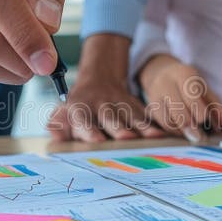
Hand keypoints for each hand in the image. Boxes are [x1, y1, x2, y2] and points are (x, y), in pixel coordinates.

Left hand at [47, 34, 164, 141]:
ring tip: (153, 138)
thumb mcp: (63, 112)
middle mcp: (102, 106)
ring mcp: (122, 105)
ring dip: (143, 128)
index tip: (96, 141)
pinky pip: (149, 117)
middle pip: (111, 118)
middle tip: (126, 139)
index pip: (83, 119)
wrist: (99, 80)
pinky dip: (158, 125)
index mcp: (81, 108)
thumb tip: (53, 134)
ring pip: (133, 117)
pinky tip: (168, 135)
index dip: (89, 130)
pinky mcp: (137, 107)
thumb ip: (58, 125)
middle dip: (119, 129)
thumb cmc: (78, 107)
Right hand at [138, 54, 221, 141]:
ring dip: (181, 130)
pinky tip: (181, 132)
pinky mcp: (149, 107)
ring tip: (191, 133)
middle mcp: (166, 83)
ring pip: (168, 119)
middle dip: (190, 126)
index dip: (200, 112)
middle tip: (199, 138)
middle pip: (178, 110)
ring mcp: (155, 94)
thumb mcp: (206, 92)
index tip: (206, 123)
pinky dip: (173, 131)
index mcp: (184, 74)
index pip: (192, 96)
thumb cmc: (189, 85)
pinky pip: (161, 124)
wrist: (162, 74)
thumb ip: (219, 109)